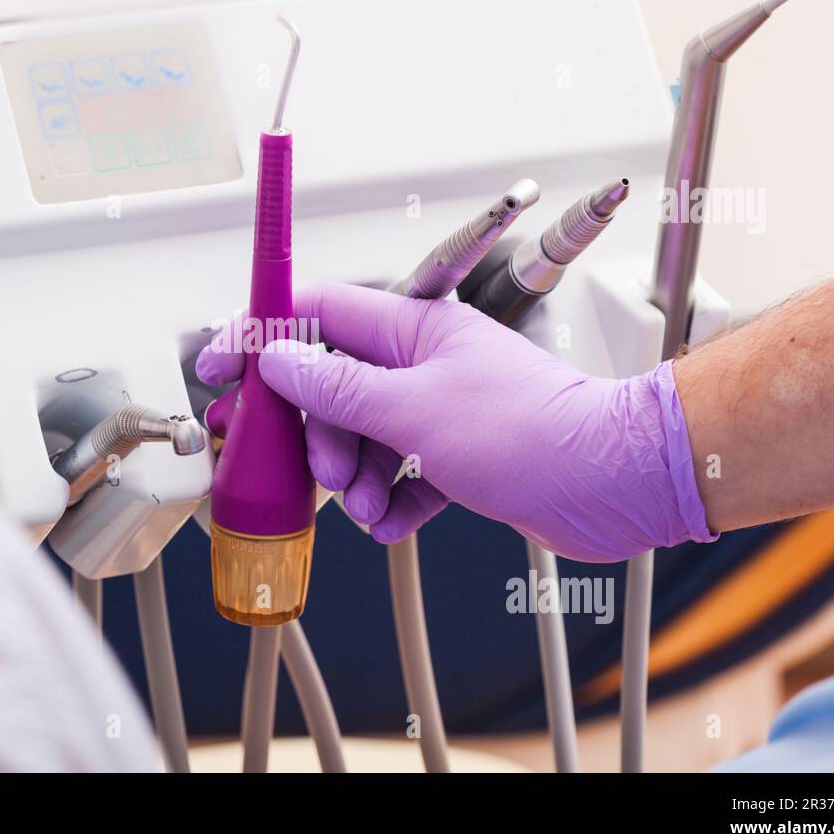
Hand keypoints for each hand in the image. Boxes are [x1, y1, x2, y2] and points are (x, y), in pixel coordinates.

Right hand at [196, 283, 714, 561]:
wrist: (611, 485)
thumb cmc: (535, 432)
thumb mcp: (415, 409)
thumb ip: (338, 389)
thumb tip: (280, 362)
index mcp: (414, 329)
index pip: (318, 312)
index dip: (263, 334)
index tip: (221, 364)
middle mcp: (423, 364)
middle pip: (333, 386)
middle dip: (319, 434)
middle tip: (324, 470)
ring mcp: (440, 410)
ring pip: (364, 436)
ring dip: (356, 477)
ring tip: (371, 503)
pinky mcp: (457, 456)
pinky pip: (400, 474)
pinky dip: (392, 499)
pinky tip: (397, 520)